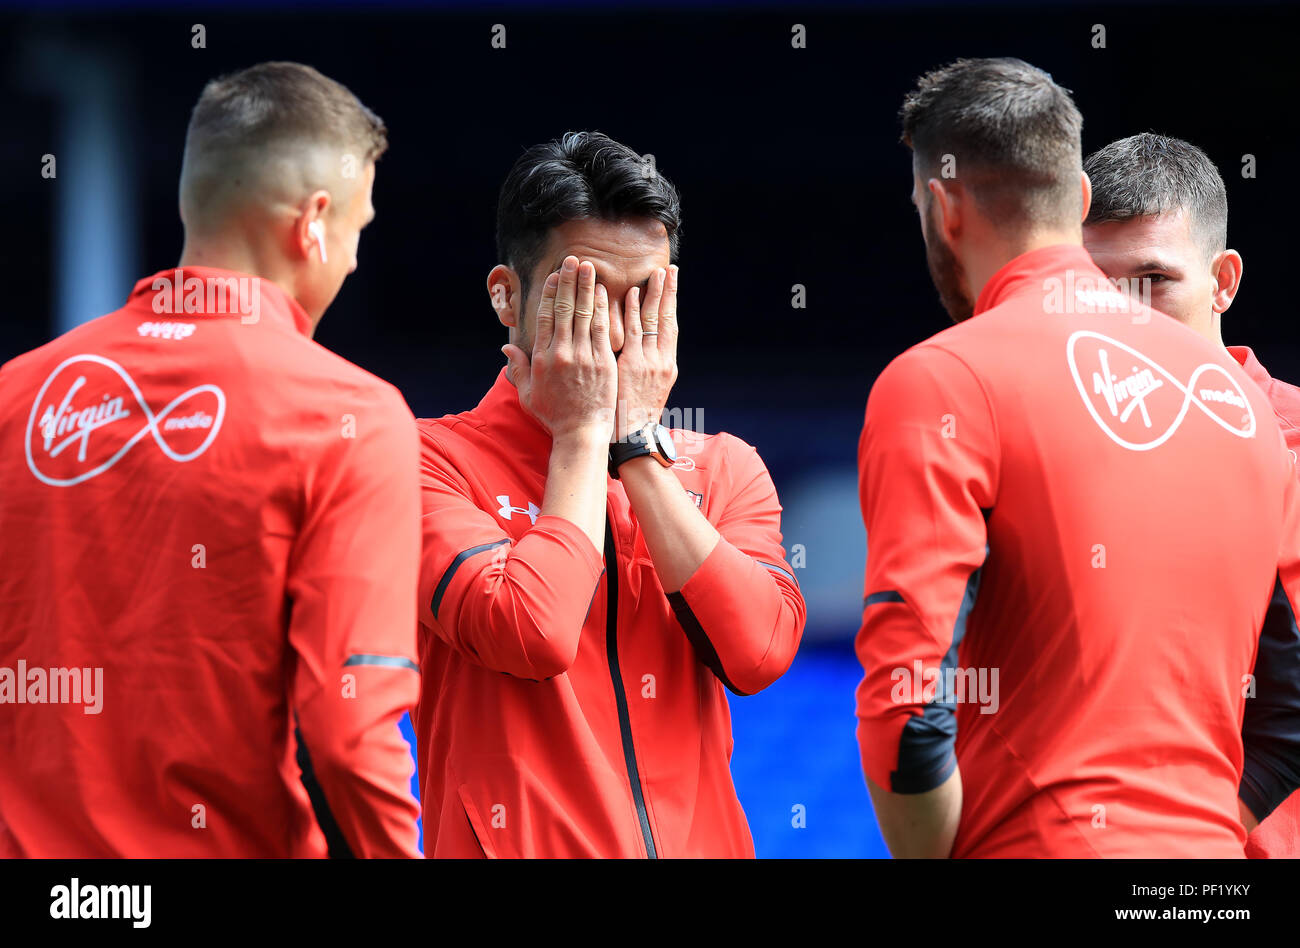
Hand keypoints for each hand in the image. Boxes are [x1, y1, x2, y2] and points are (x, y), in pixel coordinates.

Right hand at [503, 256, 616, 441]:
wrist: (581, 432)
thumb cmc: (554, 416)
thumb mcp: (528, 394)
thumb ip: (518, 369)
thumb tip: (505, 349)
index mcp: (542, 358)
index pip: (546, 317)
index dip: (550, 293)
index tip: (555, 276)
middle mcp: (562, 353)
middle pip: (565, 309)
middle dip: (569, 282)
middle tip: (573, 260)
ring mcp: (583, 357)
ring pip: (584, 314)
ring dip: (586, 288)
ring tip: (589, 267)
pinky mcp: (603, 362)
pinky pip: (601, 329)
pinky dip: (602, 308)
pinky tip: (603, 292)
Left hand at [615, 265, 678, 440]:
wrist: (633, 438)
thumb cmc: (636, 418)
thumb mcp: (650, 393)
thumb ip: (649, 370)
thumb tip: (647, 356)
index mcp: (667, 366)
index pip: (670, 327)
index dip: (671, 304)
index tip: (672, 285)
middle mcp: (662, 360)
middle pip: (667, 318)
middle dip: (669, 292)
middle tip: (670, 269)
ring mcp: (648, 361)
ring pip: (652, 321)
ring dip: (654, 294)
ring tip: (656, 273)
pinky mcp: (632, 365)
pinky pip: (632, 331)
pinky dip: (632, 311)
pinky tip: (631, 293)